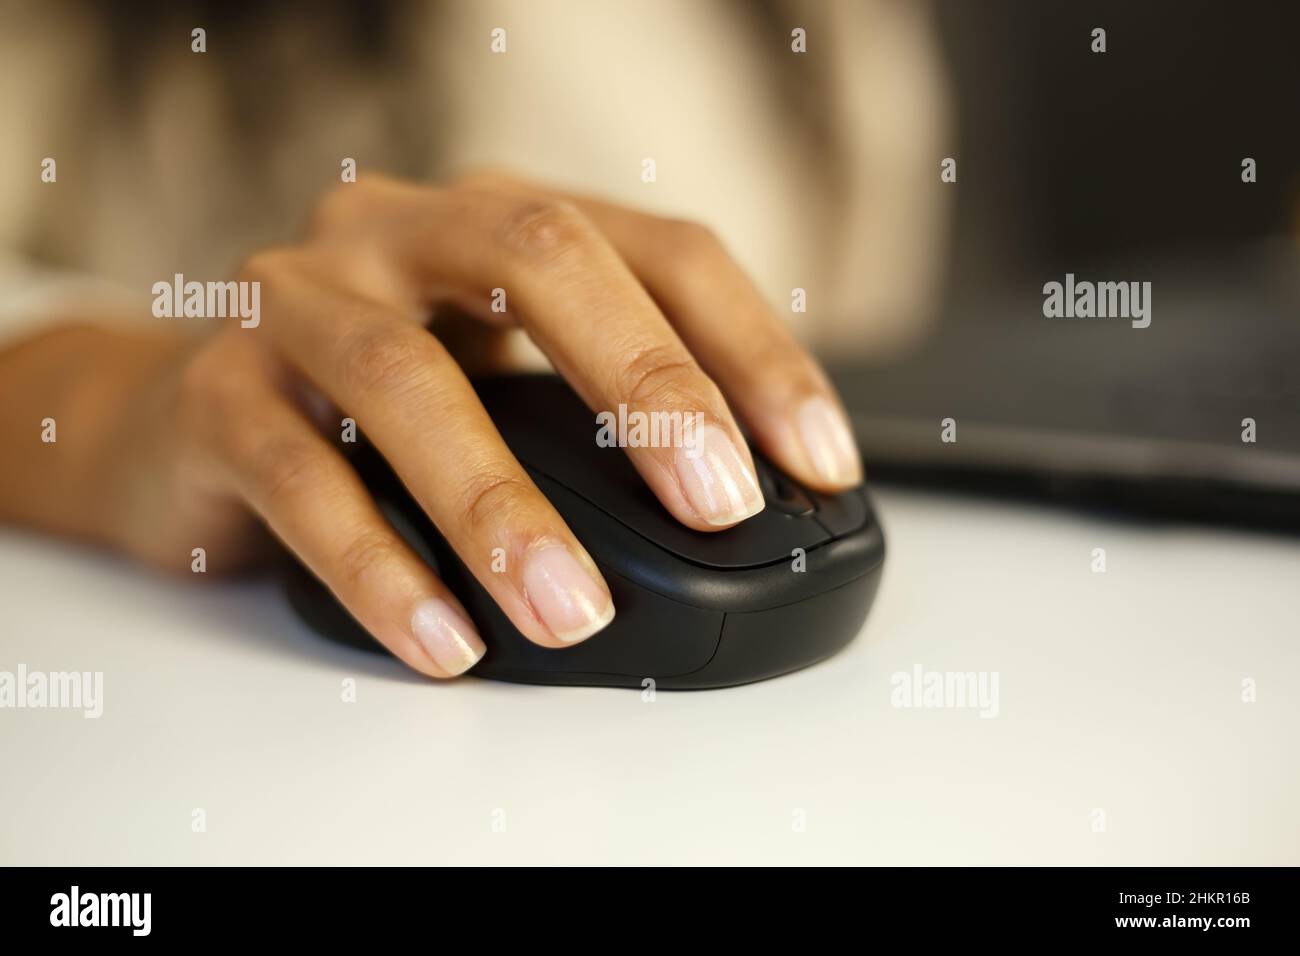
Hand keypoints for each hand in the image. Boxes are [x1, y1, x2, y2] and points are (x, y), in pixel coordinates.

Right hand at [94, 172, 862, 677]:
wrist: (179, 415)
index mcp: (501, 222)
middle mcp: (401, 232)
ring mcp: (298, 300)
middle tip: (716, 503)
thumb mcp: (506, 378)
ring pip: (404, 376)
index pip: (660, 248)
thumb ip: (597, 411)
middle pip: (540, 259)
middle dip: (645, 380)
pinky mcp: (214, 390)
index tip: (818, 460)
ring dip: (501, 504)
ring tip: (573, 610)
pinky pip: (296, 475)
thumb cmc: (373, 400)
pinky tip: (446, 640)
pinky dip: (378, 565)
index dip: (753, 350)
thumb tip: (738, 500)